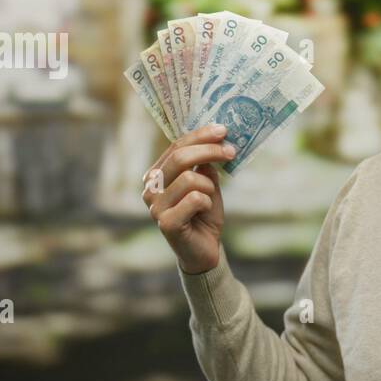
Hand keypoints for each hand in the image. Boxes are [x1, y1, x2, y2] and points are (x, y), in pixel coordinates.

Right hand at [142, 123, 235, 273]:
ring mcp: (155, 207)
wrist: (204, 251)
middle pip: (180, 158)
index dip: (200, 136)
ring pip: (190, 178)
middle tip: (230, 152)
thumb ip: (206, 165)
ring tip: (209, 198)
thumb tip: (215, 139)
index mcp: (156, 175)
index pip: (176, 147)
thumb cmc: (204, 215)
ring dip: (209, 186)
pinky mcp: (166, 223)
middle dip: (209, 151)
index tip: (223, 130)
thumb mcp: (208, 184)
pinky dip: (207, 203)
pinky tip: (204, 212)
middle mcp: (150, 189)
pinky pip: (195, 199)